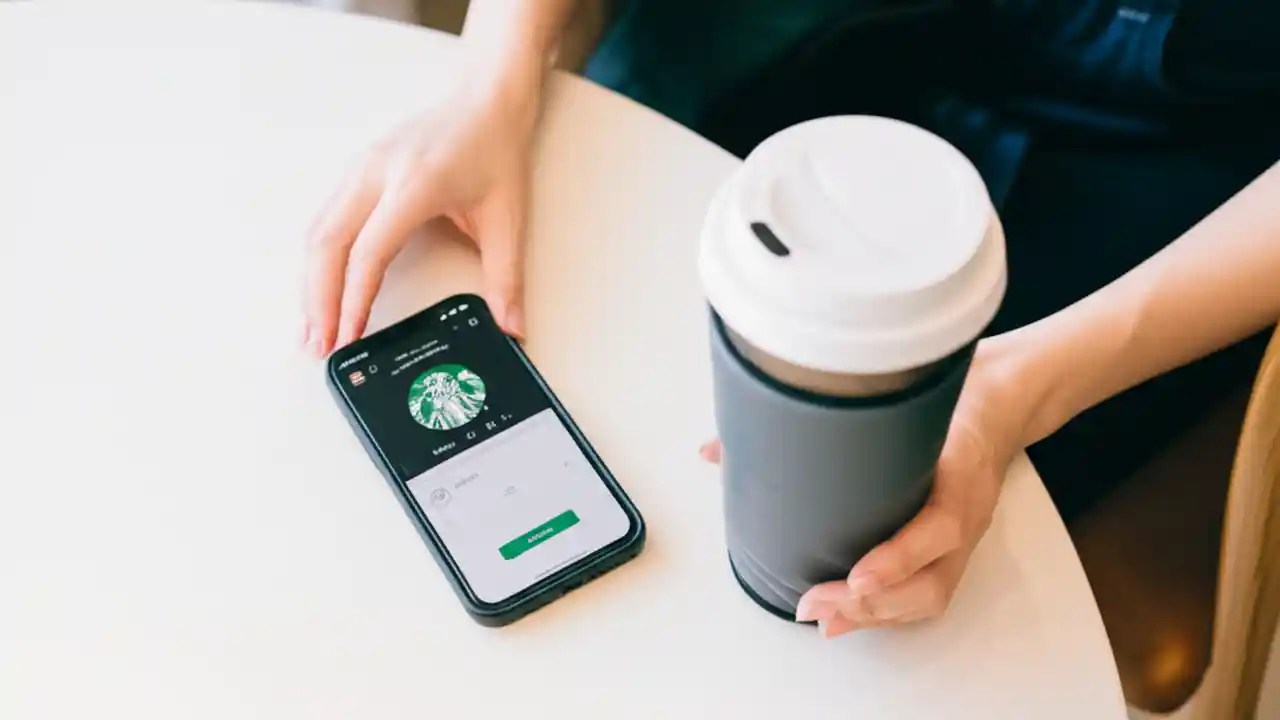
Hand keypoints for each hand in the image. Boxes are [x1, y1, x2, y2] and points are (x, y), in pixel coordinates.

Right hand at [302, 81, 538, 355]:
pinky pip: (325, 218)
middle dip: (319, 299)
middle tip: (320, 345)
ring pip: (318, 231)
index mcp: (415, 183)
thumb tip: (511, 325)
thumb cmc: (496, 148)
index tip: (349, 337)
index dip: (354, 298)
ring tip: (314, 329)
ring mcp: (362, 167)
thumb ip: (506, 277)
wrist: (487, 97)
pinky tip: (320, 288)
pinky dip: (318, 259)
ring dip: (311, 282)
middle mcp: (378, 172)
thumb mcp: (508, 217)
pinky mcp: (357, 170)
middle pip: (328, 243)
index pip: (370, 251)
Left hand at [699, 339, 1031, 636]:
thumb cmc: (944, 394)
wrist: (1002, 398)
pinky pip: (928, 593)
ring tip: (823, 618)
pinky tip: (846, 617)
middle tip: (813, 602)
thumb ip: (815, 414)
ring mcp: (966, 535)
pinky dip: (887, 611)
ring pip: (930, 595)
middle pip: (931, 579)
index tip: (857, 575)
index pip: (940, 525)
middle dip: (871, 600)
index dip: (899, 557)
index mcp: (960, 468)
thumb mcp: (893, 391)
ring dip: (874, 613)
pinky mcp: (956, 549)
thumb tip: (717, 448)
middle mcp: (968, 511)